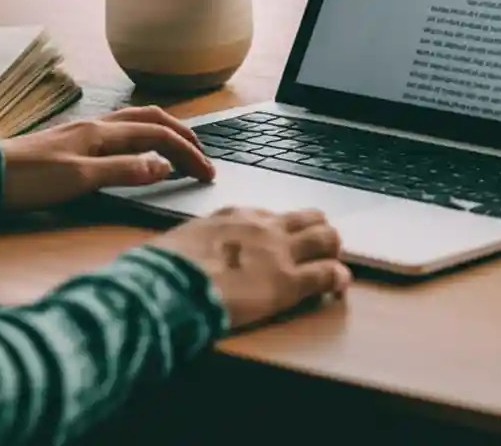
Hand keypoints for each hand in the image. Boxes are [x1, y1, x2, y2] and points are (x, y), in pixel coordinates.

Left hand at [0, 106, 214, 209]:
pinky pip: (121, 132)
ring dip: (164, 132)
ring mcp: (84, 133)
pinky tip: (140, 152)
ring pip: (136, 122)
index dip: (188, 153)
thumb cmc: (29, 180)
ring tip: (181, 149)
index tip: (208, 173)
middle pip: (151, 119)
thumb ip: (125, 171)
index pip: (158, 136)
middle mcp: (96, 126)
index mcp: (102, 133)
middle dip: (183, 135)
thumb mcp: (81, 180)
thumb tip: (164, 166)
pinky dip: (143, 138)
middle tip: (203, 157)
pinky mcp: (73, 143)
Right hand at [150, 207, 351, 328]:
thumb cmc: (161, 269)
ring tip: (332, 264)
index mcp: (234, 216)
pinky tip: (339, 285)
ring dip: (333, 250)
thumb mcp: (178, 244)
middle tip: (318, 250)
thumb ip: (196, 245)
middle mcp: (262, 227)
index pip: (271, 215)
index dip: (282, 229)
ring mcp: (279, 252)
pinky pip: (328, 273)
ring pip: (327, 238)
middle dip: (318, 232)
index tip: (281, 241)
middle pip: (309, 218)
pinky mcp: (289, 282)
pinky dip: (338, 278)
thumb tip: (186, 257)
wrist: (165, 286)